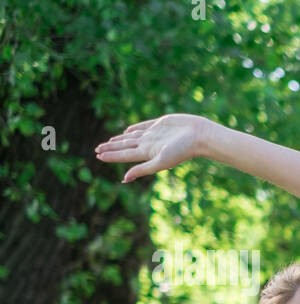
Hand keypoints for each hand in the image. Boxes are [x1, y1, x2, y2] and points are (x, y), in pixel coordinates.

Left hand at [95, 113, 211, 182]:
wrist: (199, 136)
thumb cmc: (183, 150)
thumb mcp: (161, 162)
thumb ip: (143, 170)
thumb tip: (124, 179)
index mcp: (147, 153)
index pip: (124, 155)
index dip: (110, 155)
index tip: (97, 156)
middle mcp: (148, 144)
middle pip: (125, 146)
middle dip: (111, 148)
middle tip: (97, 150)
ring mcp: (153, 134)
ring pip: (131, 137)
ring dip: (120, 140)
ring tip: (110, 142)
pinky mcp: (160, 124)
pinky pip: (142, 126)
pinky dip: (133, 129)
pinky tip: (128, 131)